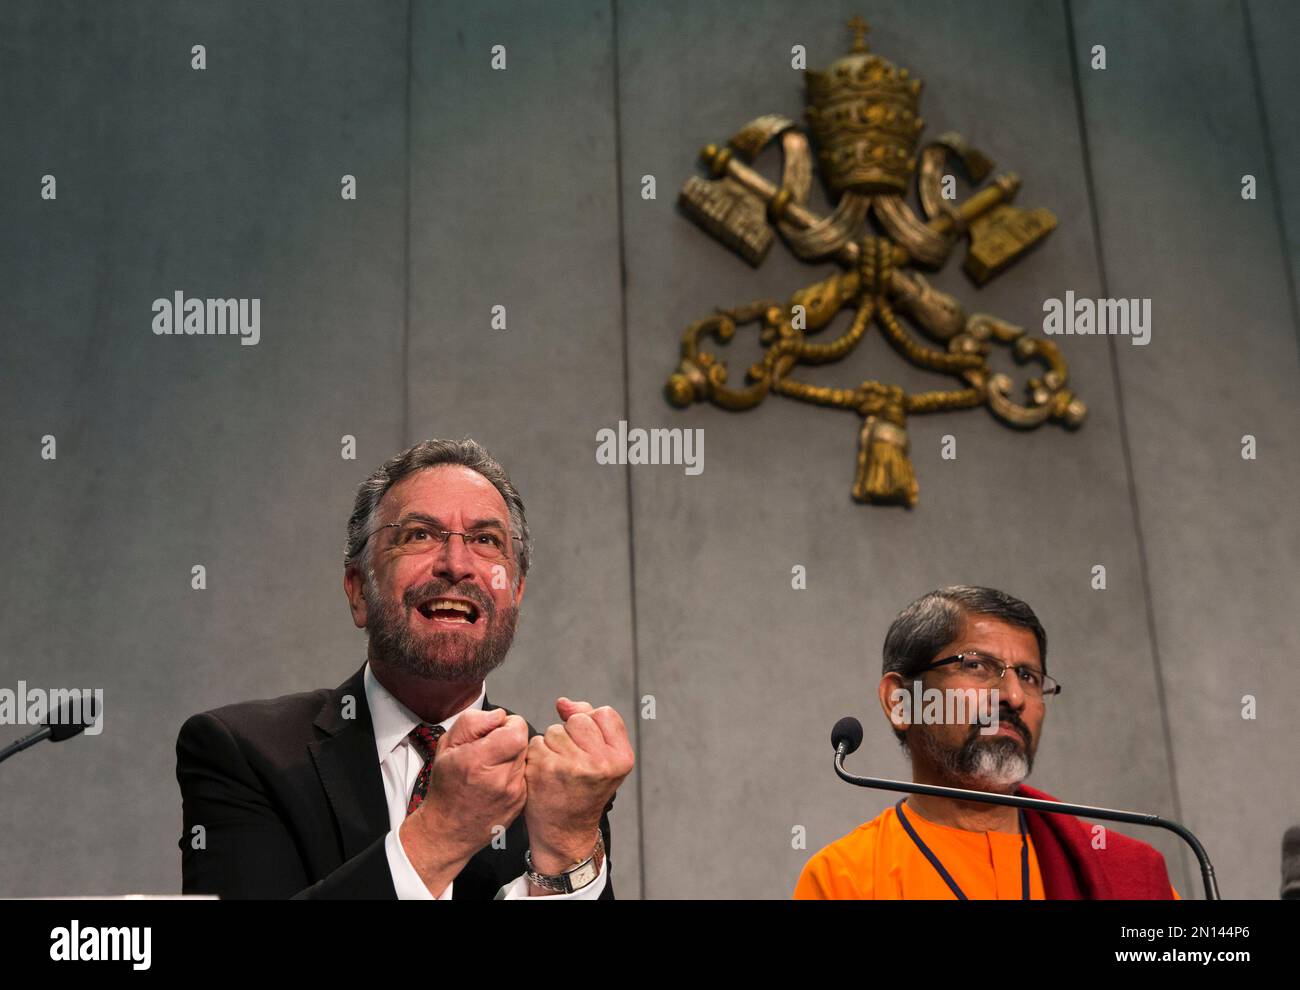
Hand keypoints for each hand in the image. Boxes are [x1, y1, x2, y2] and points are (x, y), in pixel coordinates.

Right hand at [400, 706, 527, 894]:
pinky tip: (497, 780)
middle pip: (523, 741)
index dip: (507, 724)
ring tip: (493, 765)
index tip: (494, 730)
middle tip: (491, 748)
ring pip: (525, 757)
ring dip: (513, 755)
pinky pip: (525, 775)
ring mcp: (514, 792)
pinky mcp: (522, 801)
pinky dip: (514, 772)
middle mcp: (500, 779)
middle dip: (509, 738)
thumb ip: (472, 723)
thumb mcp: (446, 747)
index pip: (517, 729)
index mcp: (477, 761)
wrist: (449, 830)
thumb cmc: (446, 788)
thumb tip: (498, 716)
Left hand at [523, 698, 634, 875]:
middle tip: (574, 762)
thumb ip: (589, 721)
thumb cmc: (585, 788)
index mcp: (622, 758)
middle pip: (578, 720)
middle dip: (571, 735)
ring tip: (560, 769)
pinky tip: (545, 774)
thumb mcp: (604, 757)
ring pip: (554, 730)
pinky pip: (537, 743)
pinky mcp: (546, 769)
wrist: (565, 829)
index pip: (603, 713)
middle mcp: (601, 763)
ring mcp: (572, 766)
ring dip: (552, 745)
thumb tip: (562, 702)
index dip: (593, 726)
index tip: (591, 749)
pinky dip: (537, 755)